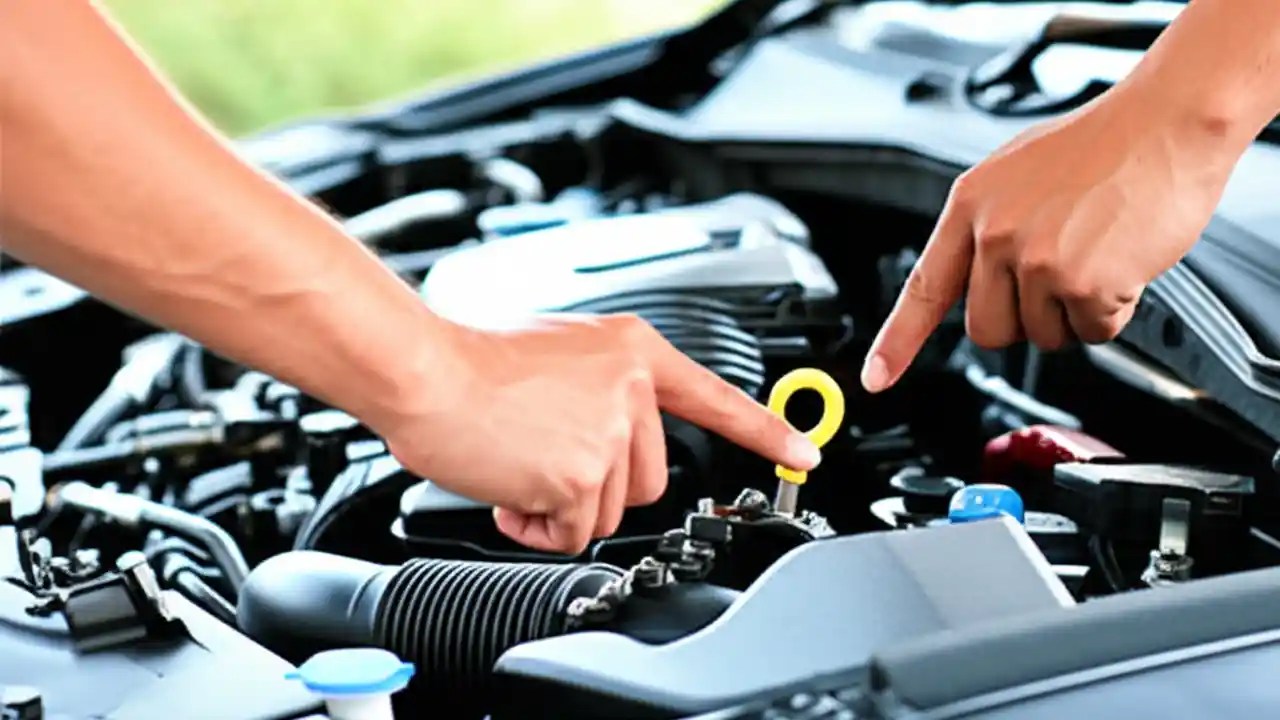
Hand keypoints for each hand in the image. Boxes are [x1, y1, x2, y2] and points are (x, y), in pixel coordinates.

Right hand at [378, 314, 820, 554]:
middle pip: (650, 479)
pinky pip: (571, 531)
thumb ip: (605, 389)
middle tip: (547, 463)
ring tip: (519, 468)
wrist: (424, 371)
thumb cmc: (473, 362)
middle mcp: (631, 389)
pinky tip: (509, 490)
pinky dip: (537, 526)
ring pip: (608, 510)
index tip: (803, 452)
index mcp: (632, 350)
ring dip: (561, 507)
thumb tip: (615, 437)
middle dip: (599, 488)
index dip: (764, 431)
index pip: (714, 398)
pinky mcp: (582, 474)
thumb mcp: (562, 352)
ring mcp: (610, 432)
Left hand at [861, 84, 1242, 392]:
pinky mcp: (1084, 282)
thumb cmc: (1103, 143)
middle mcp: (995, 235)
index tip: (877, 378)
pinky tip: (1122, 263)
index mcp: (970, 205)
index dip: (897, 342)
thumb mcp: (1015, 174)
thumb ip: (988, 225)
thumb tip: (974, 273)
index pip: (924, 288)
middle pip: (988, 330)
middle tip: (1059, 277)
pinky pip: (1092, 331)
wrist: (1168, 120)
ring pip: (1042, 335)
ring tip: (1097, 255)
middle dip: (1023, 320)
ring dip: (1073, 313)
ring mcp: (1037, 261)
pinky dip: (1113, 310)